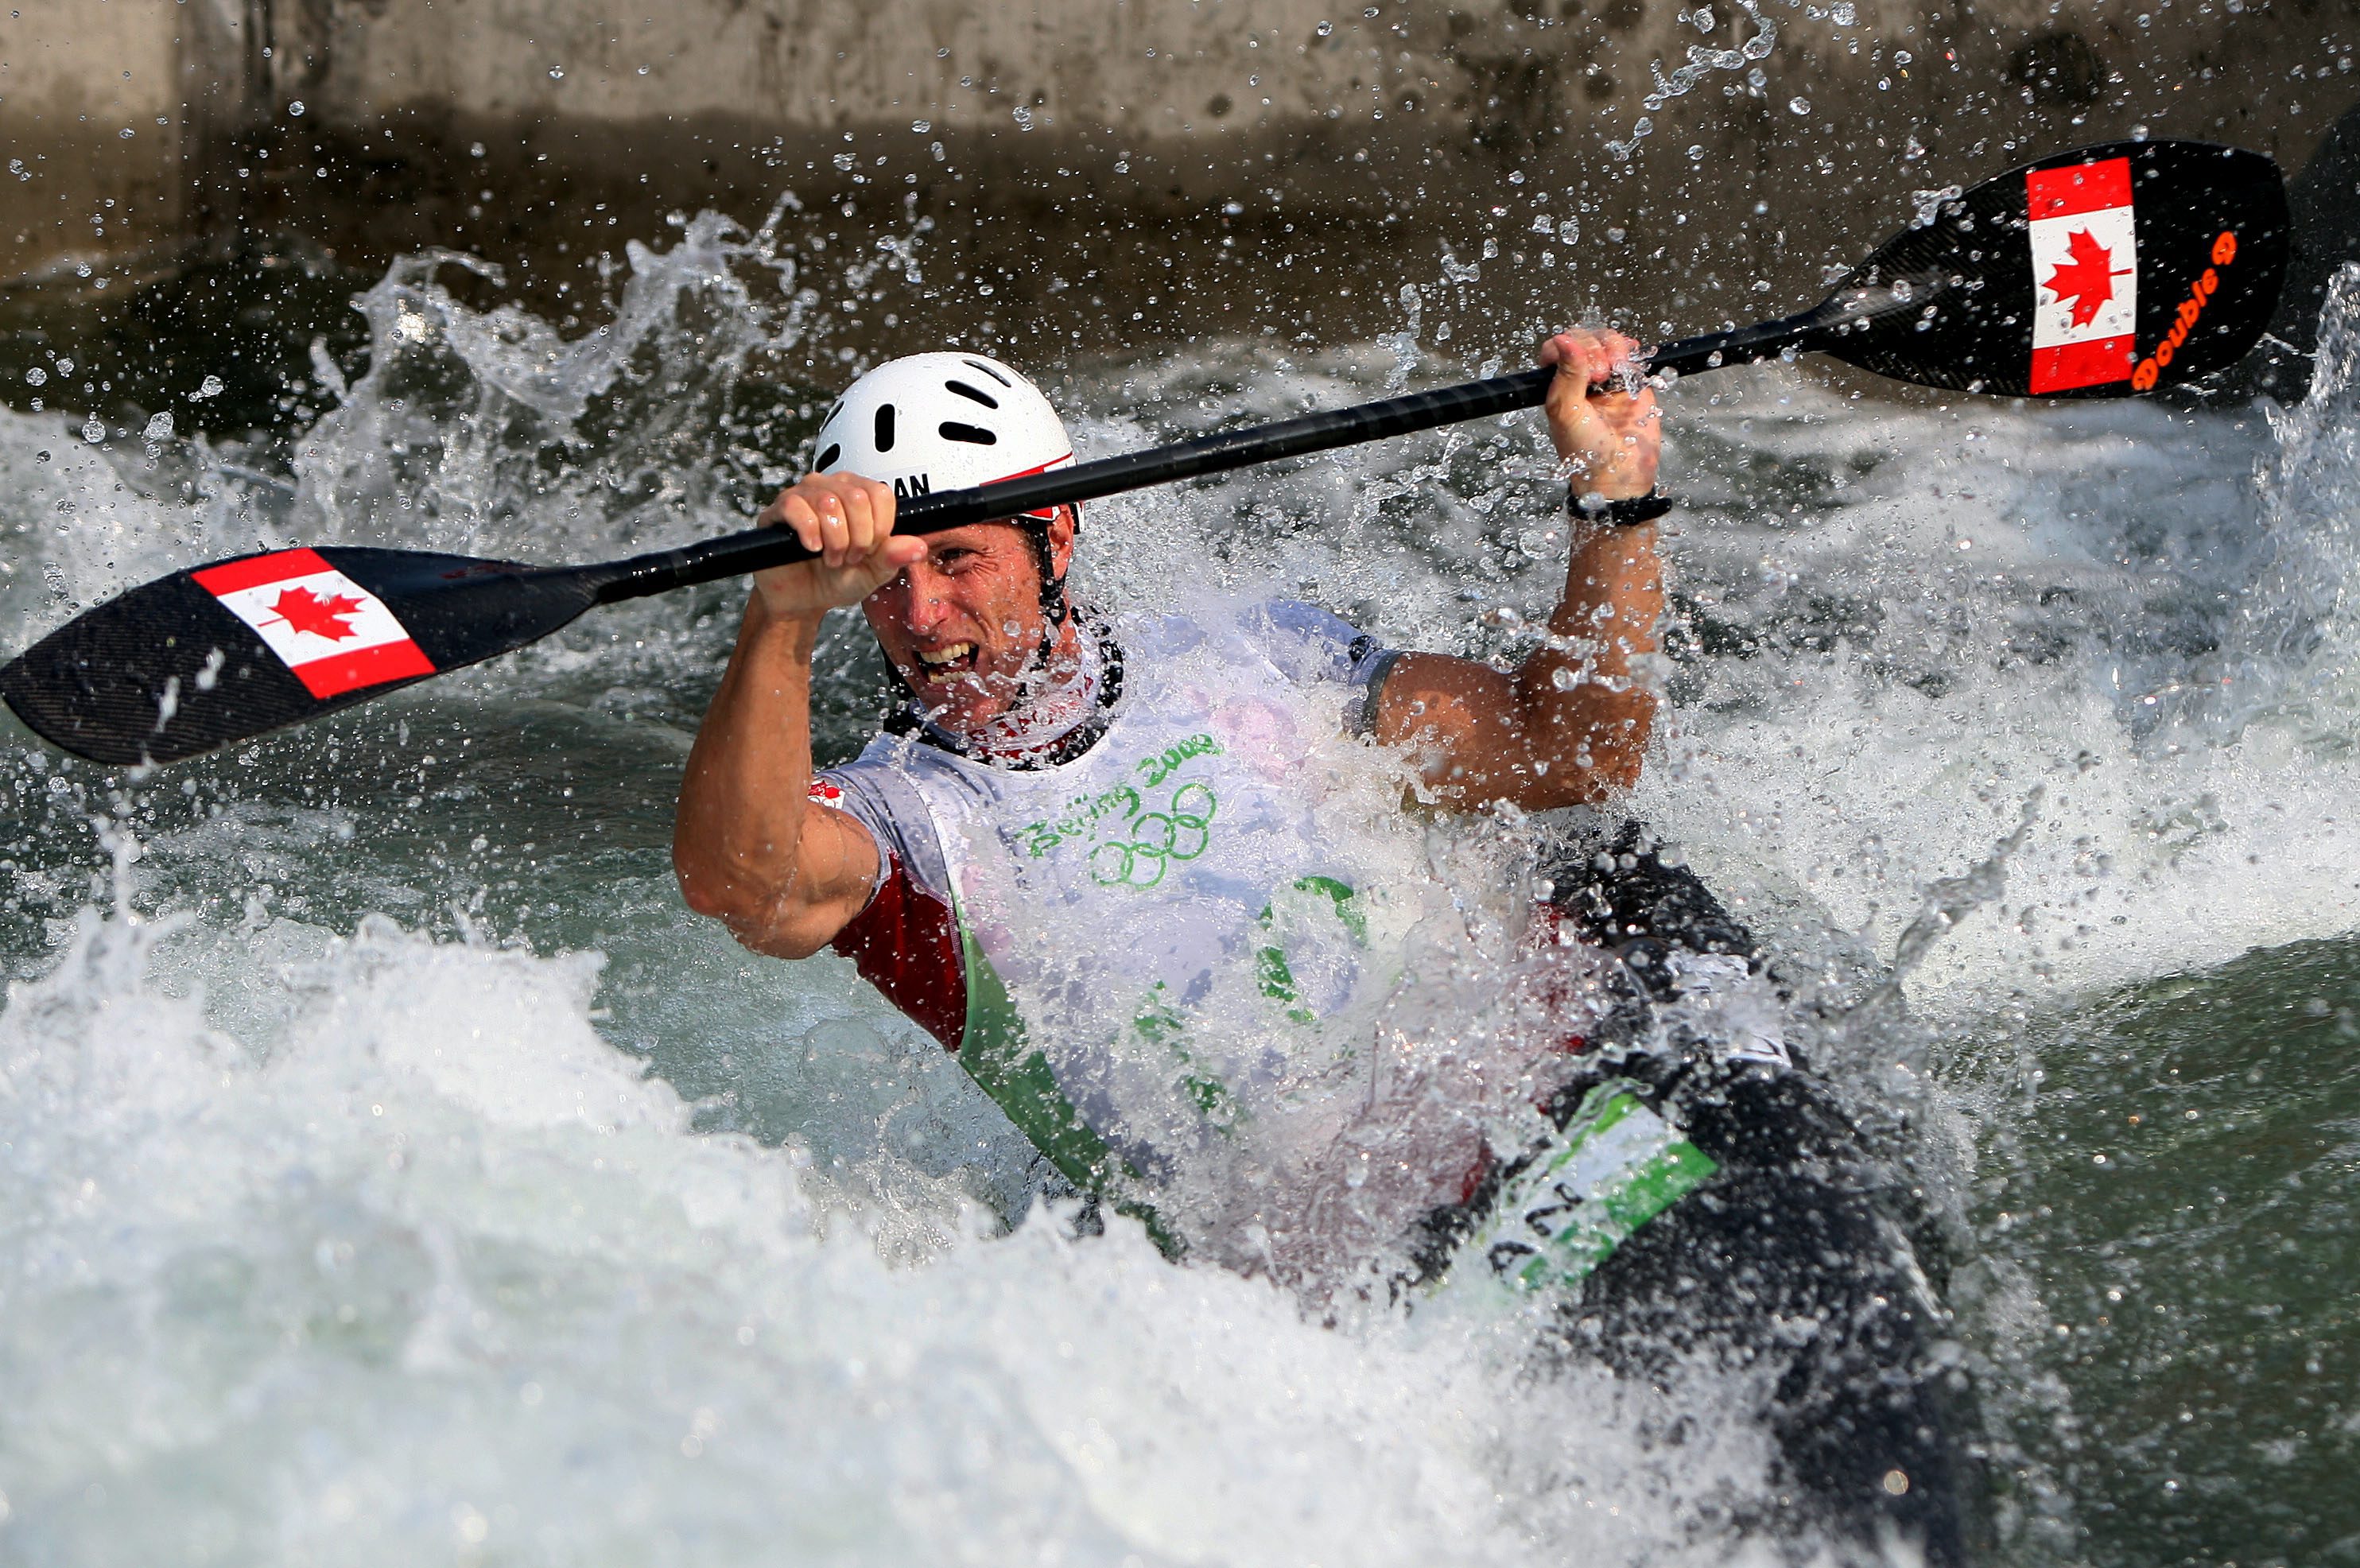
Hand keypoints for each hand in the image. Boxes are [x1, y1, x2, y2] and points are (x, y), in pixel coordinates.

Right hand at [750, 474, 925, 620]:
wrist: (802, 599)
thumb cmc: (837, 579)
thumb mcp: (873, 573)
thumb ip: (893, 557)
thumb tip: (918, 546)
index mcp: (859, 494)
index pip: (881, 494)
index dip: (879, 529)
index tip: (869, 551)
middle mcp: (832, 486)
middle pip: (857, 498)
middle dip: (858, 538)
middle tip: (848, 558)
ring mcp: (803, 494)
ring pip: (828, 503)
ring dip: (834, 541)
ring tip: (830, 558)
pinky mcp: (779, 509)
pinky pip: (796, 507)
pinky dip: (809, 534)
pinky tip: (812, 549)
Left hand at [1540, 329, 1659, 501]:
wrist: (1619, 473)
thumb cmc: (1584, 451)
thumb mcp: (1567, 413)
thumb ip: (1567, 376)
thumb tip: (1564, 340)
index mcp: (1557, 384)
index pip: (1558, 346)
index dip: (1570, 346)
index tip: (1582, 365)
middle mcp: (1581, 377)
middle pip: (1586, 337)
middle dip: (1595, 348)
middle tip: (1601, 375)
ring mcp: (1607, 378)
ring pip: (1609, 341)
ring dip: (1615, 347)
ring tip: (1617, 371)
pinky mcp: (1631, 382)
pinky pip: (1632, 354)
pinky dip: (1632, 353)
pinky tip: (1630, 366)